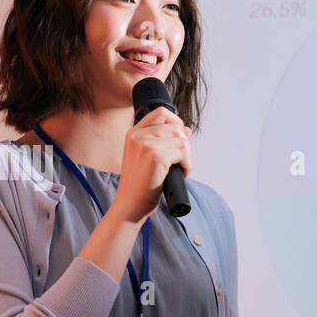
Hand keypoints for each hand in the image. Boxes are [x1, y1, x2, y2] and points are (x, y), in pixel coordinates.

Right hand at [109, 105, 191, 224]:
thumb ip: (164, 140)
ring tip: (179, 169)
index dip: (175, 121)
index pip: (160, 112)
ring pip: (182, 140)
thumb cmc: (139, 184)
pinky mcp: (156, 156)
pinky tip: (180, 174)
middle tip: (180, 160)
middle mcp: (138, 136)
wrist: (130, 204)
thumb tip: (186, 129)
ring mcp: (147, 144)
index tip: (179, 137)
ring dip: (186, 155)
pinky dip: (187, 165)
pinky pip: (184, 153)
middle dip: (184, 143)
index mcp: (133, 133)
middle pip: (175, 126)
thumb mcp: (147, 157)